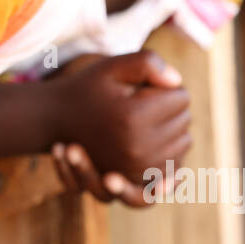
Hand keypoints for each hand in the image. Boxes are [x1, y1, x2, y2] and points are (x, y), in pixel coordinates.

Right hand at [47, 50, 190, 206]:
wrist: (60, 120)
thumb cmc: (90, 89)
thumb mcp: (113, 66)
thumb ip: (148, 63)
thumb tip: (177, 82)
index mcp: (133, 118)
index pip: (181, 98)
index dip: (165, 88)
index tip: (143, 87)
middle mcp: (138, 150)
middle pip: (184, 121)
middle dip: (170, 109)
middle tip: (141, 102)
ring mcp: (140, 169)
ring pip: (184, 143)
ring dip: (172, 130)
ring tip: (144, 118)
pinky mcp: (140, 181)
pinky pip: (175, 164)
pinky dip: (169, 150)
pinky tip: (154, 138)